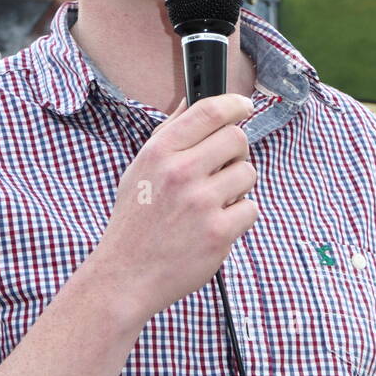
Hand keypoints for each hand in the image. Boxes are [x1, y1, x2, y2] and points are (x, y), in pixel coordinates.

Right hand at [93, 94, 257, 323]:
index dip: (234, 104)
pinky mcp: (219, 232)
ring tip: (214, 201)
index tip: (244, 106)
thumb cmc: (134, 220)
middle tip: (223, 167)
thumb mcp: (140, 168)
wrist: (125, 274)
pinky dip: (238, 217)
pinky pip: (250, 209)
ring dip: (238, 186)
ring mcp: (201, 203)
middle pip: (237, 139)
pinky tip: (215, 224)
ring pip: (248, 174)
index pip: (209, 111)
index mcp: (160, 152)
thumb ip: (170, 133)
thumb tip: (193, 101)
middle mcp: (180, 172)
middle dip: (236, 151)